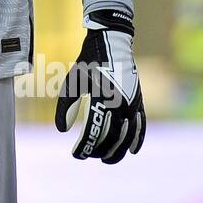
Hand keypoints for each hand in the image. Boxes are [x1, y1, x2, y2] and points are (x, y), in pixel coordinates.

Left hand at [55, 9, 145, 163]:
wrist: (112, 42)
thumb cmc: (88, 62)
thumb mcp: (73, 81)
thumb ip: (66, 105)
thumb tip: (62, 130)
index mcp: (103, 98)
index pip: (96, 131)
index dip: (86, 146)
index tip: (77, 155)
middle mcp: (121, 103)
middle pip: (113, 137)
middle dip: (100, 151)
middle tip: (88, 156)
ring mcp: (133, 103)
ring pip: (128, 135)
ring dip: (118, 150)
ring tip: (106, 159)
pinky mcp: (139, 101)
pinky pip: (141, 125)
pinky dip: (137, 139)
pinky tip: (132, 151)